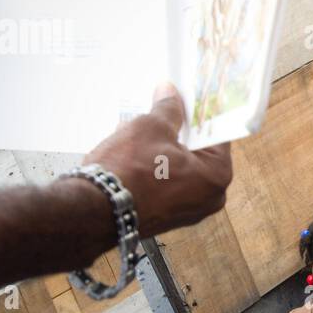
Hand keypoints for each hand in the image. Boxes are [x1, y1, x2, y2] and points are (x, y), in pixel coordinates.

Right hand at [84, 82, 231, 235]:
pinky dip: (153, 170)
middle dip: (178, 133)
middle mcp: (208, 199)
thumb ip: (168, 109)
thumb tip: (170, 94)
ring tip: (140, 133)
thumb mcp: (152, 127)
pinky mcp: (164, 218)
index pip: (216, 135)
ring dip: (162, 150)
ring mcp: (186, 212)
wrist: (95, 209)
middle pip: (197, 153)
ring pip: (178, 169)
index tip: (189, 102)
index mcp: (217, 176)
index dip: (200, 115)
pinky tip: (133, 156)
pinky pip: (164, 185)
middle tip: (163, 115)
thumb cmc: (129, 172)